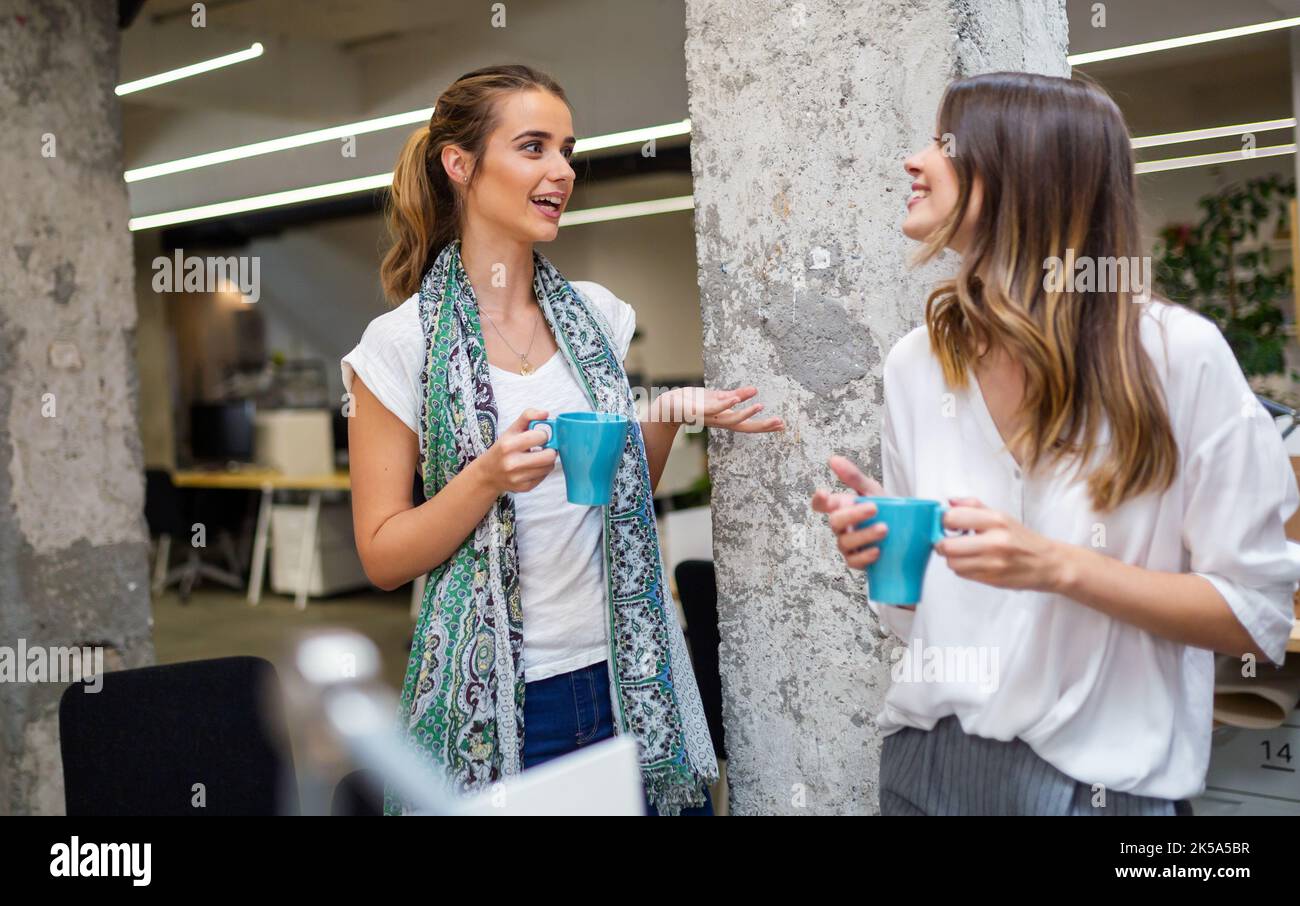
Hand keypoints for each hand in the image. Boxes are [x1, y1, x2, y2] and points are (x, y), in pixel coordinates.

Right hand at [476, 409, 558, 494]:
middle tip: (544, 447)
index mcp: (508, 445)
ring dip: (548, 460)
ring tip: (538, 456)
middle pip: (549, 456)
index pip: (541, 436)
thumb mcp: (511, 430)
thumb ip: (528, 416)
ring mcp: (518, 478)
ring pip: (549, 466)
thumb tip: (545, 413)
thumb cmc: (503, 448)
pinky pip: (544, 476)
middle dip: (550, 449)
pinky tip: (533, 467)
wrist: (488, 473)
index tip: (539, 436)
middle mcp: (512, 463)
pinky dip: (542, 470)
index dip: (544, 434)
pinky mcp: (524, 488)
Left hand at [653, 386, 784, 432]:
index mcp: (725, 418)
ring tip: (761, 406)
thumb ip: (736, 394)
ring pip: (731, 419)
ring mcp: (710, 417)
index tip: (782, 425)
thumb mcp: (718, 396)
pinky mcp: (699, 411)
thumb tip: (755, 390)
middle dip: (763, 426)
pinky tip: (735, 398)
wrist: (671, 405)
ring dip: (746, 413)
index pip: (748, 424)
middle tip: (780, 423)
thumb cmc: (694, 402)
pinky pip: (714, 408)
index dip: (765, 425)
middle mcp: (720, 421)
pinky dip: (725, 404)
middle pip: (745, 426)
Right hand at [812, 456, 887, 569]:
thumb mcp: (872, 490)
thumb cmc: (885, 509)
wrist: (908, 533)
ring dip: (865, 535)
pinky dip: (865, 556)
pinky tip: (877, 550)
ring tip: (884, 529)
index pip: (821, 505)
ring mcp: (848, 545)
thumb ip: (853, 476)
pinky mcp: (858, 561)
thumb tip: (833, 459)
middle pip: (835, 522)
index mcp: (842, 507)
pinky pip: (854, 561)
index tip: (824, 493)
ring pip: (845, 542)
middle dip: (853, 515)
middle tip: (874, 508)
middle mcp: (841, 527)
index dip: (819, 501)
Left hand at [935, 497, 1065, 591]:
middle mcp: (995, 541)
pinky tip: (974, 562)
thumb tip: (950, 502)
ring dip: (953, 558)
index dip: (943, 521)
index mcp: (996, 520)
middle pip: (947, 545)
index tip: (945, 523)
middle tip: (948, 541)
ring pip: (952, 563)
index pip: (953, 517)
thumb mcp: (1001, 516)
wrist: (1048, 564)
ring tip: (964, 553)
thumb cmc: (1023, 540)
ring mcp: (993, 562)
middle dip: (943, 543)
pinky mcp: (992, 579)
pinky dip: (963, 568)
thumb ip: (974, 507)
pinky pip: (962, 574)